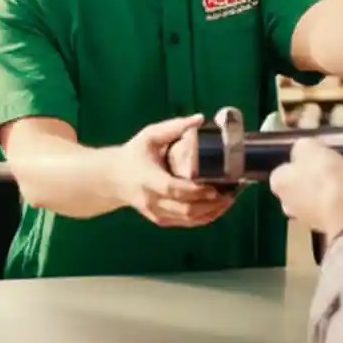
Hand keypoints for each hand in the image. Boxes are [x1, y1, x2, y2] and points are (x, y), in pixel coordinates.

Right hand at [112, 114, 234, 227]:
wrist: (112, 179)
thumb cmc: (133, 154)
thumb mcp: (149, 136)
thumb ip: (173, 127)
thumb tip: (199, 118)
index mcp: (148, 179)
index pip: (173, 189)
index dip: (195, 191)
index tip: (215, 188)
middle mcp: (152, 200)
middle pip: (185, 209)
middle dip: (211, 204)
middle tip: (230, 194)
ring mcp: (156, 213)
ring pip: (188, 219)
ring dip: (211, 212)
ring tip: (229, 200)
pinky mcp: (161, 220)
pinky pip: (186, 223)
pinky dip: (204, 218)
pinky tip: (218, 209)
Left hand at [269, 138, 342, 236]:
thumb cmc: (324, 175)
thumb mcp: (309, 146)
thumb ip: (301, 147)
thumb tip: (301, 152)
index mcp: (277, 182)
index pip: (284, 169)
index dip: (300, 162)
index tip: (315, 157)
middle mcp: (285, 203)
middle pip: (298, 186)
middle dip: (311, 179)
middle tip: (329, 168)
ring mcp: (304, 219)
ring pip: (313, 200)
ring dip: (325, 192)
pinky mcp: (324, 228)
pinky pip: (329, 210)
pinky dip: (337, 204)